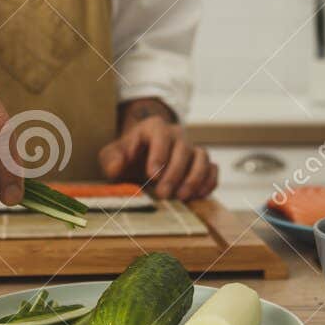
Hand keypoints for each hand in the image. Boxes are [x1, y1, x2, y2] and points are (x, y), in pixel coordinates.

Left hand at [98, 106, 217, 200]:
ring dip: (194, 178)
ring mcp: (192, 148)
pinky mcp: (202, 164)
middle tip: (163, 195)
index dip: (159, 154)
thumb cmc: (126, 156)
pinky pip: (213, 169)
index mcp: (154, 127)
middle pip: (183, 149)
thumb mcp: (111, 155)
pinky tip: (197, 196)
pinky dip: (208, 182)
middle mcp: (177, 135)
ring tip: (182, 197)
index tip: (152, 175)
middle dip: (174, 174)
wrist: (140, 159)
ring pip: (202, 158)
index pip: (161, 134)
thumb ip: (111, 159)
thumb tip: (117, 167)